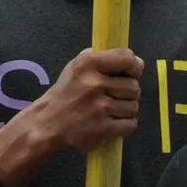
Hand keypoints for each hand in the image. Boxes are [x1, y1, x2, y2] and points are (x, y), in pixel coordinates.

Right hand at [0, 48, 143, 186]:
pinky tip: (112, 121)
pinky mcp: (102, 128)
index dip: (134, 67)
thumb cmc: (66, 93)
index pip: (127, 58)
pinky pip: (130, 124)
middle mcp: (93, 84)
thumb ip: (106, 59)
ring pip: (134, 106)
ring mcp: (99, 108)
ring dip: (126, 109)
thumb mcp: (77, 66)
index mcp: (87, 64)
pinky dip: (125, 125)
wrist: (47, 123)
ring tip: (110, 110)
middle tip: (114, 96)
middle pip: (134, 86)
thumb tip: (138, 63)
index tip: (130, 74)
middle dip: (128, 92)